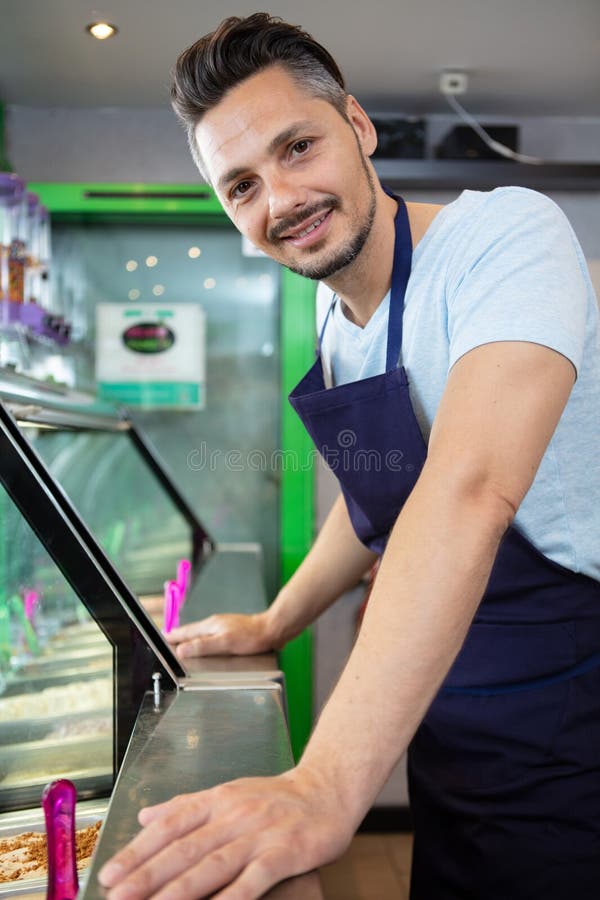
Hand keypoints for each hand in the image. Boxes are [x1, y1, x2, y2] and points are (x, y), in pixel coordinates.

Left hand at [97, 768, 353, 898]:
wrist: (327, 790)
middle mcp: (233, 814)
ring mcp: (259, 833)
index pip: (170, 825)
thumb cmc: (276, 797)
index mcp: (217, 800)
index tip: (109, 873)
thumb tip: (146, 816)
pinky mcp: (284, 851)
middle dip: (147, 874)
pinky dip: (233, 896)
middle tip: (117, 895)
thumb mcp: (229, 792)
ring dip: (178, 890)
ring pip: (212, 864)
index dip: (138, 850)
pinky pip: (254, 878)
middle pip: (184, 848)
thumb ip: (187, 805)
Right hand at [164, 611, 276, 658]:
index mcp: (211, 625)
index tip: (164, 639)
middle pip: (192, 630)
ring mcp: (224, 626)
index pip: (186, 631)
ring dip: (191, 636)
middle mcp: (216, 624)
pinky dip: (203, 639)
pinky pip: (212, 634)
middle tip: (170, 639)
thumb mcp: (224, 643)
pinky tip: (207, 643)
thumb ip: (202, 646)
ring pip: (202, 632)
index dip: (174, 636)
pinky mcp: (232, 631)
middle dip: (180, 635)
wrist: (271, 630)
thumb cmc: (251, 637)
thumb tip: (182, 649)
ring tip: (184, 642)